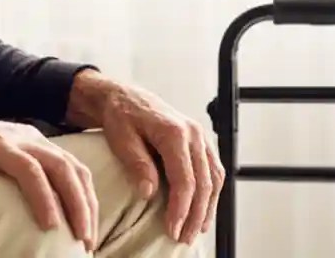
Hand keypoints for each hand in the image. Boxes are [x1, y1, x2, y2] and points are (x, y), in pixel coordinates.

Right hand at [0, 106, 99, 250]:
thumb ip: (13, 175)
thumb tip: (28, 208)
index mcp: (32, 141)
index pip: (74, 169)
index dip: (87, 200)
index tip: (89, 230)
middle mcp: (30, 138)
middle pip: (75, 171)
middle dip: (88, 208)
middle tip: (90, 242)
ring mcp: (14, 140)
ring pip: (60, 170)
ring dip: (75, 205)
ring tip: (78, 236)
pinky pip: (30, 173)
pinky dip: (44, 198)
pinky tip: (49, 223)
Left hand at [66, 71, 224, 245]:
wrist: (126, 96)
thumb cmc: (120, 116)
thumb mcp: (121, 138)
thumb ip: (136, 163)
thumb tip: (149, 193)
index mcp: (174, 132)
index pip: (184, 180)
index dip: (180, 208)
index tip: (171, 229)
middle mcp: (194, 134)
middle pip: (204, 183)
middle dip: (195, 214)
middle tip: (183, 238)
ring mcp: (201, 137)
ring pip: (214, 178)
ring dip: (207, 207)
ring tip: (196, 230)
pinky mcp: (201, 141)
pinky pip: (213, 170)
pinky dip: (211, 192)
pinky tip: (203, 209)